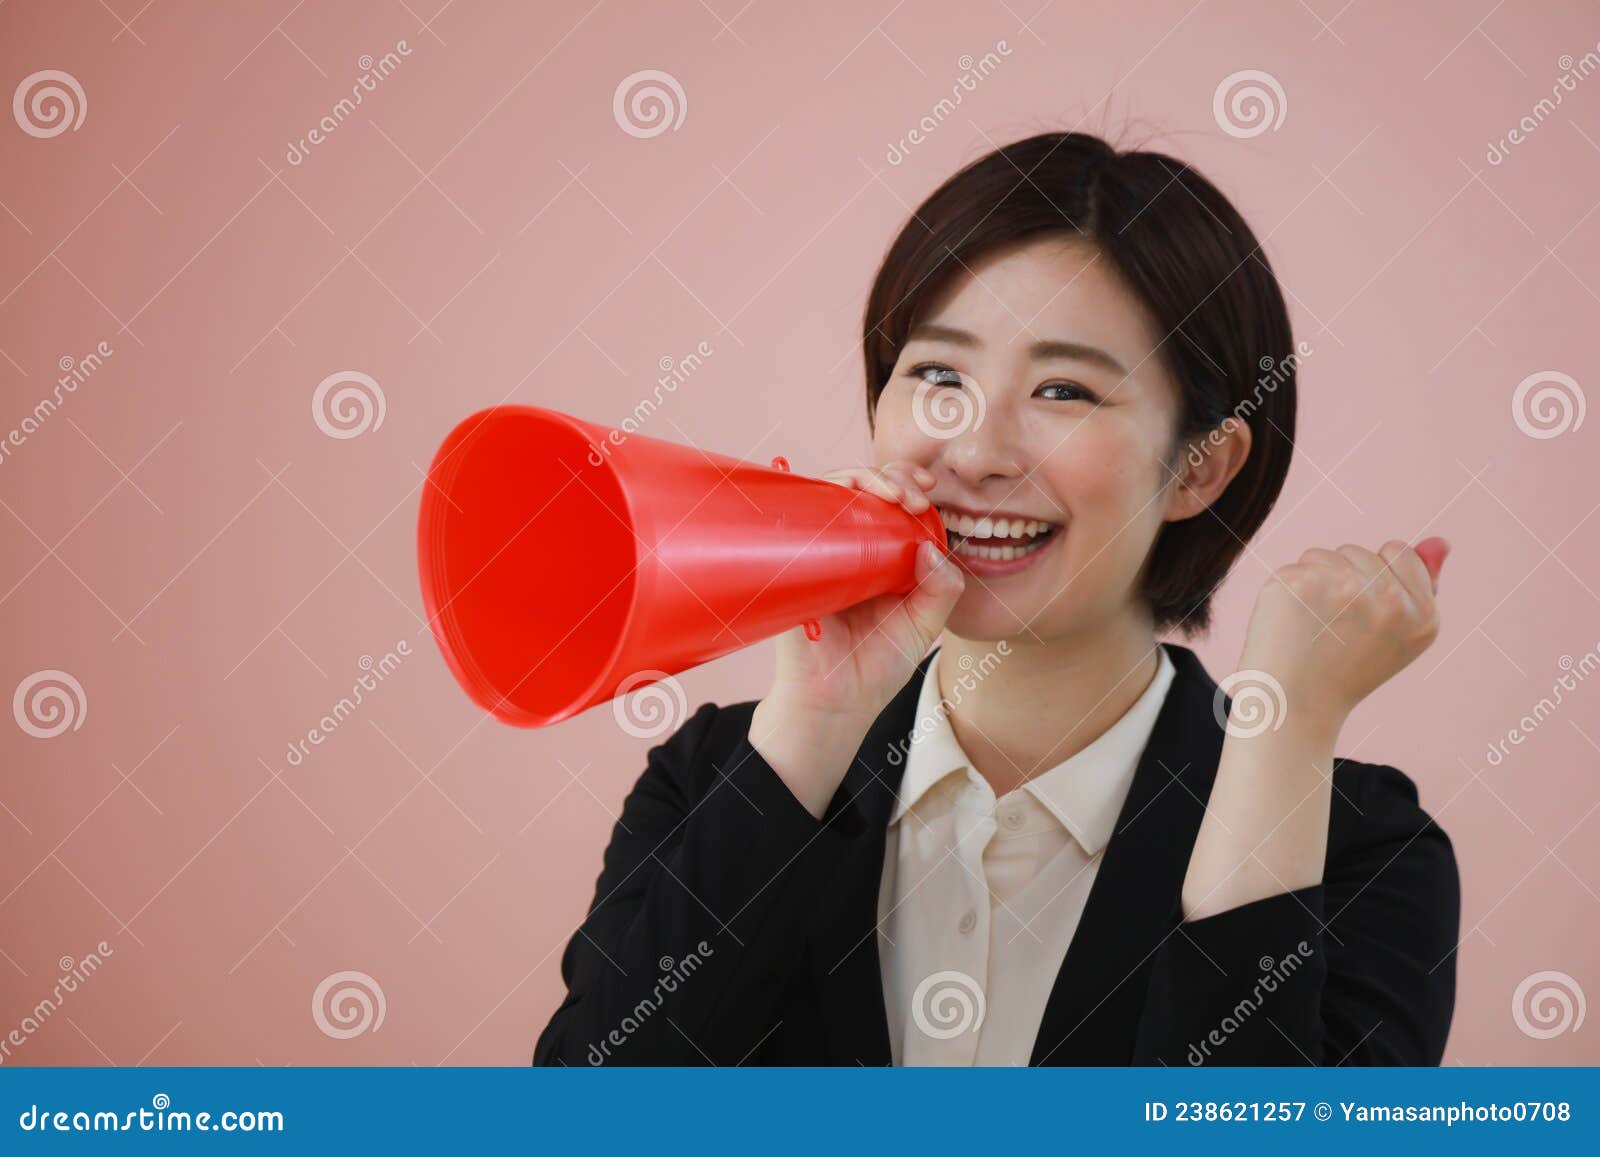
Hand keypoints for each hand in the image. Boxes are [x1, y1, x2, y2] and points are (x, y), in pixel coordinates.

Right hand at [750, 461, 963, 818]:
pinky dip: (818, 498)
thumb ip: (942, 588)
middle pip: (857, 486)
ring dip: (861, 479)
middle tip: (914, 496)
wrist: (835, 705)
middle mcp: (842, 546)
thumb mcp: (924, 625)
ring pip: (826, 490)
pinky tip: (846, 501)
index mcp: (875, 554)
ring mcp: (814, 552)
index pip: (886, 500)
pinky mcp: (790, 565)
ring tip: (892, 496)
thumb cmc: (874, 667)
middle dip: (890, 475)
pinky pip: (796, 518)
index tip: (928, 490)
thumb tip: (931, 545)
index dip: (906, 482)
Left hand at [1234, 536, 1448, 731]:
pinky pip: (1292, 568)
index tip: (1361, 615)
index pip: (1398, 551)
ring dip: (1313, 583)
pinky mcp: (1300, 585)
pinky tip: (1288, 625)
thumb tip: (1440, 541)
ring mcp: (1343, 589)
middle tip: (1334, 630)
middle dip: (1341, 579)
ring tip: (1312, 627)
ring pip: (1322, 555)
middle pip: (1357, 551)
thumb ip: (1421, 584)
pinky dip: (1287, 593)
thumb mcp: (1397, 635)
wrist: (1294, 706)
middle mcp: (1389, 601)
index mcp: (1423, 614)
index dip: (1373, 578)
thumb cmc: (1344, 669)